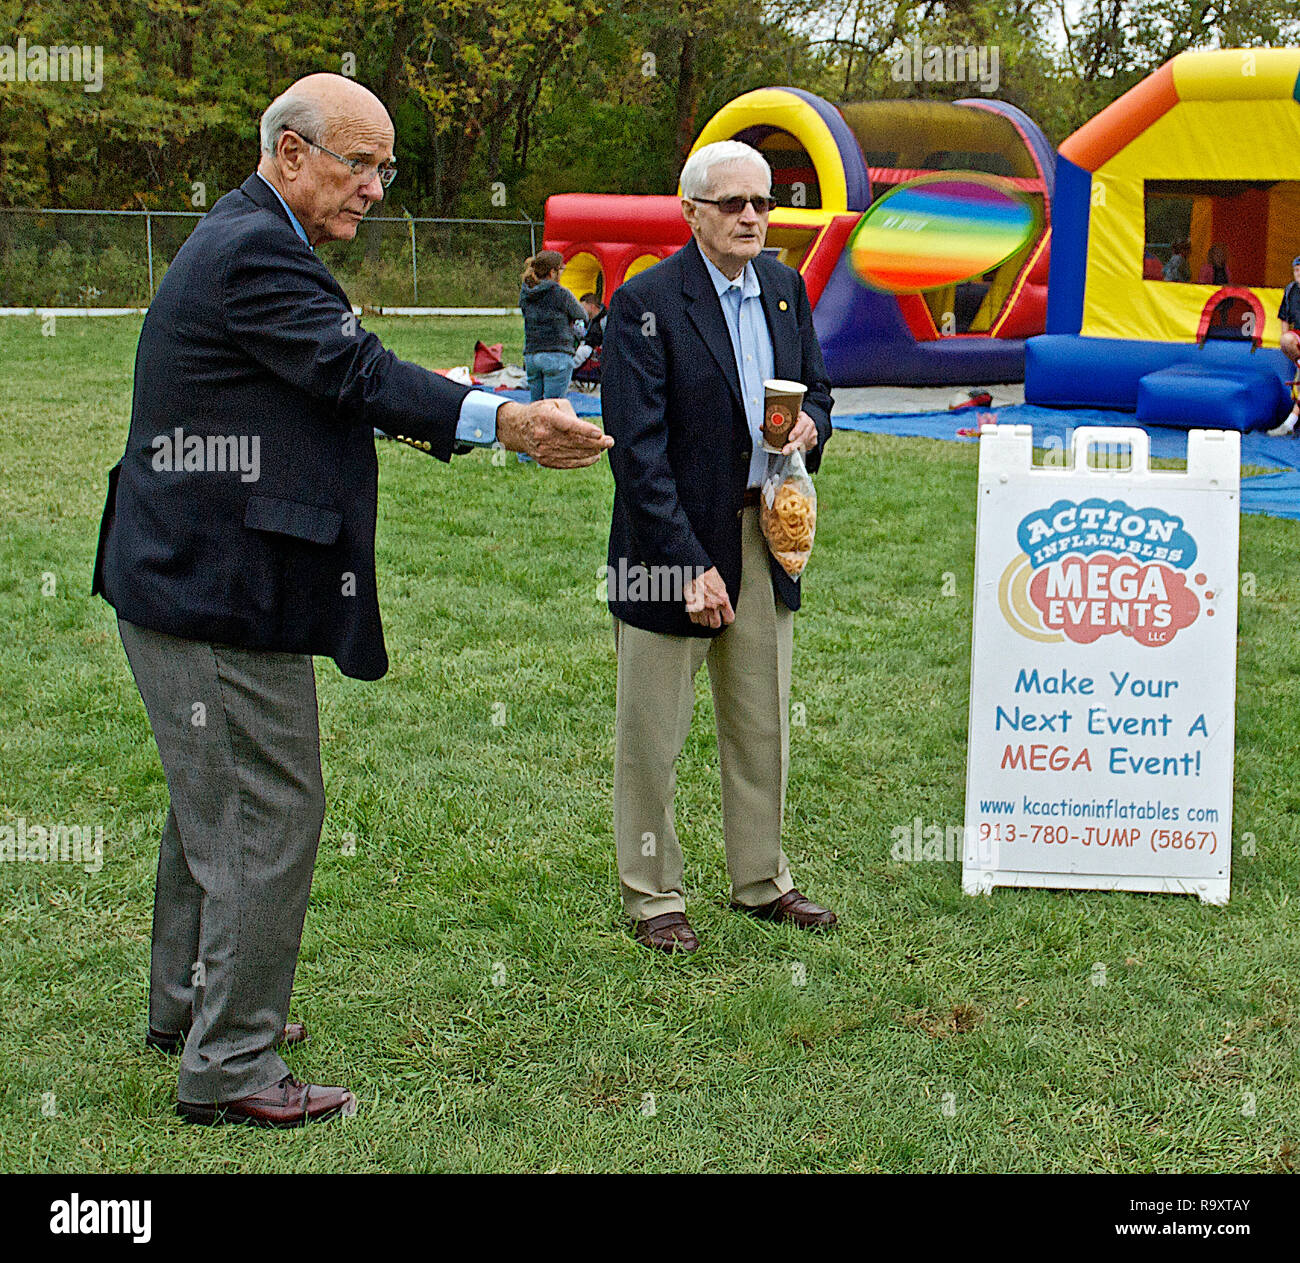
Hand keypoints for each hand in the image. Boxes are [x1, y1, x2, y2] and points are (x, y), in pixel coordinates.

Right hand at [496, 399, 612, 467]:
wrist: (517, 428)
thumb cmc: (541, 413)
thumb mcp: (554, 405)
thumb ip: (572, 416)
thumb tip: (590, 431)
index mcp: (546, 417)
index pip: (569, 426)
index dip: (585, 430)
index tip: (600, 433)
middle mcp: (544, 435)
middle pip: (574, 442)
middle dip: (596, 443)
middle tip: (610, 441)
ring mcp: (544, 450)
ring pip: (574, 454)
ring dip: (592, 452)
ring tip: (604, 448)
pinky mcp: (545, 460)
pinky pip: (568, 463)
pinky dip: (583, 461)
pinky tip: (594, 457)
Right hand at [684, 566, 734, 628]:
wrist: (695, 570)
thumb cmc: (709, 575)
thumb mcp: (722, 587)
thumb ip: (723, 600)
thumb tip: (724, 608)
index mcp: (723, 600)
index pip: (729, 619)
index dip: (727, 618)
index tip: (724, 617)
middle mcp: (713, 606)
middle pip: (716, 625)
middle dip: (715, 621)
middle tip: (714, 617)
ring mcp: (701, 608)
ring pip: (705, 624)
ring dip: (705, 620)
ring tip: (705, 613)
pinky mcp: (691, 608)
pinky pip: (695, 620)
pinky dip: (696, 618)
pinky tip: (698, 612)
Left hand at [781, 410, 818, 455]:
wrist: (804, 424)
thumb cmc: (793, 422)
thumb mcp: (787, 419)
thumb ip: (777, 423)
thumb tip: (764, 427)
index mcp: (803, 416)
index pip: (802, 423)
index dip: (796, 431)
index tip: (789, 438)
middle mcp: (810, 424)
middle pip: (803, 435)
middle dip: (794, 444)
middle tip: (785, 450)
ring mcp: (813, 433)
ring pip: (805, 442)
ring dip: (795, 448)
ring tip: (787, 451)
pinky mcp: (814, 440)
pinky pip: (807, 447)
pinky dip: (800, 449)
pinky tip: (794, 449)